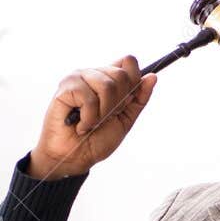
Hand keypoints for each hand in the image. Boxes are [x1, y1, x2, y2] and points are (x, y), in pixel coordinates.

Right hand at [27, 55, 156, 180]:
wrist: (75, 158)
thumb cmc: (97, 140)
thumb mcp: (125, 119)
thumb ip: (139, 98)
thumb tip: (153, 76)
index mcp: (108, 78)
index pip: (128, 62)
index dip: (133, 82)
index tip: (125, 103)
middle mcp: (94, 73)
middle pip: (121, 75)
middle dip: (117, 104)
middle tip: (103, 118)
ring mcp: (79, 77)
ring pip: (107, 86)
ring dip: (102, 113)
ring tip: (91, 123)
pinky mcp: (66, 87)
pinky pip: (89, 98)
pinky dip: (88, 118)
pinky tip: (79, 125)